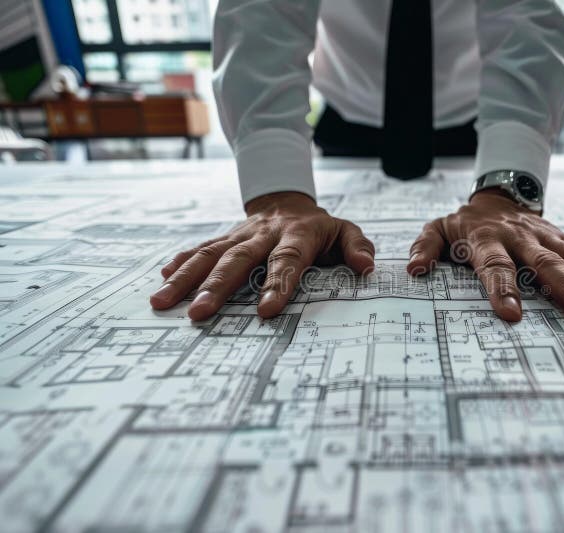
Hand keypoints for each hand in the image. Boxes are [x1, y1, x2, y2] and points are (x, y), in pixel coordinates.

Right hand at [150, 192, 374, 320]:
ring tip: (162, 302)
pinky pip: (199, 247)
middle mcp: (263, 234)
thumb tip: (366, 266)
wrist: (288, 200)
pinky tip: (162, 279)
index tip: (265, 311)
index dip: (277, 285)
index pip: (287, 261)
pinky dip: (179, 262)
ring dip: (186, 278)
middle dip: (217, 286)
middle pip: (238, 260)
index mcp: (297, 235)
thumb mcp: (346, 231)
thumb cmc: (320, 228)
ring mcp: (239, 235)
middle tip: (198, 313)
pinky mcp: (224, 237)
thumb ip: (357, 247)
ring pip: (210, 254)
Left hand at [406, 189, 563, 323]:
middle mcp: (520, 237)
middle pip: (546, 264)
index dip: (503, 289)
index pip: (496, 266)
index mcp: (487, 239)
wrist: (496, 193)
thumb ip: (424, 247)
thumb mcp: (437, 229)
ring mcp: (546, 235)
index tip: (513, 315)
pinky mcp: (563, 236)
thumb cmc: (464, 223)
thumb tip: (413, 268)